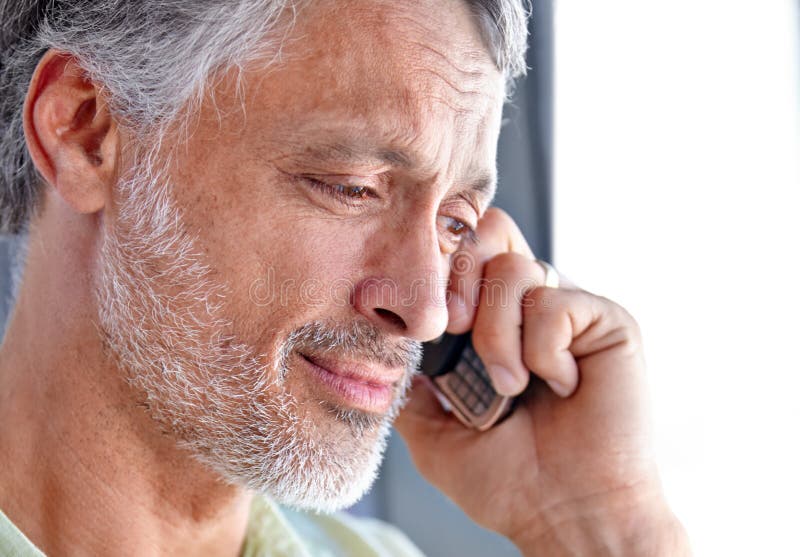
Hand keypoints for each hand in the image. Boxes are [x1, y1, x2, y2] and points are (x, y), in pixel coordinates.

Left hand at [394, 209, 689, 555]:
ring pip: (515, 268)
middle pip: (490, 233)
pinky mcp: (607, 321)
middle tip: (454, 328)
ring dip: (497, 336)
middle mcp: (531, 305)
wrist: (565, 514)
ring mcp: (569, 310)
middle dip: (459, 277)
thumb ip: (408, 383)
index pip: (465, 250)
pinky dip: (542, 352)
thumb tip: (381, 343)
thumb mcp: (432, 430)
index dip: (440, 263)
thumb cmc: (508, 479)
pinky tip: (560, 387)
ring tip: (510, 388)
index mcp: (493, 320)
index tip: (427, 317)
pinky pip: (556, 304)